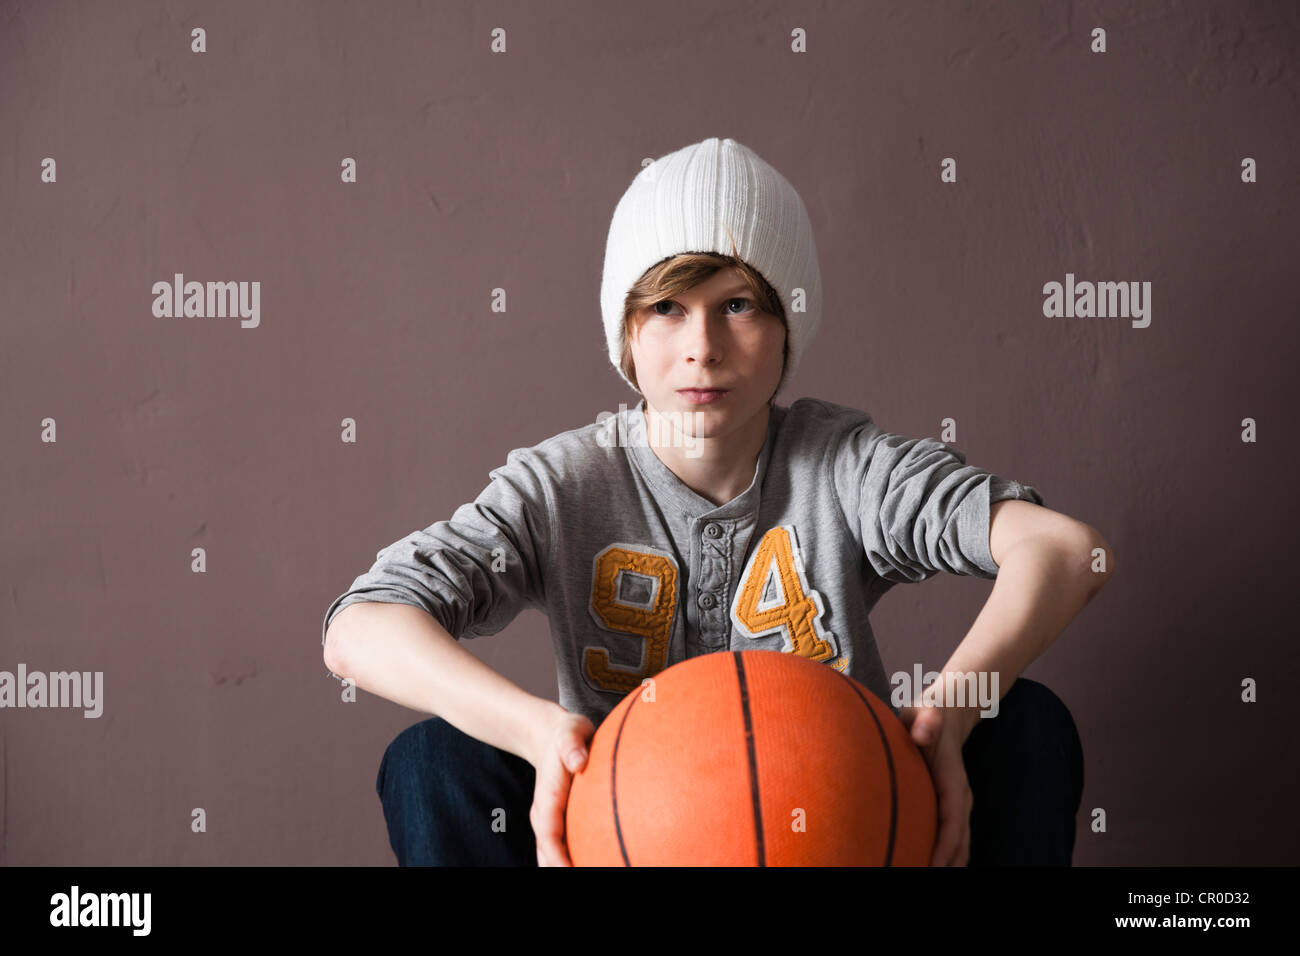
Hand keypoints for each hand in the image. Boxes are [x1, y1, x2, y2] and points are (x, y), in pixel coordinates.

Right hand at [527, 709, 595, 866]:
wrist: (550, 737)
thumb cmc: (567, 734)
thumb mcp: (570, 730)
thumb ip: (572, 744)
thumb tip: (579, 761)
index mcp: (548, 797)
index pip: (549, 835)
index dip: (558, 857)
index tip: (570, 871)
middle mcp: (545, 815)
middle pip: (547, 854)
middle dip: (559, 870)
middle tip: (587, 875)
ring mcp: (550, 822)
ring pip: (550, 857)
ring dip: (563, 868)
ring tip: (590, 873)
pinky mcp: (558, 824)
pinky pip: (560, 850)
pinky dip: (570, 863)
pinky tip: (589, 865)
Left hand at [896, 701, 972, 865]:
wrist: (947, 714)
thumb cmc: (927, 715)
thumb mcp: (923, 712)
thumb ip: (924, 722)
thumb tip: (922, 734)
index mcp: (953, 779)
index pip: (952, 819)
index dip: (944, 844)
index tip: (933, 865)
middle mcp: (961, 795)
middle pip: (960, 839)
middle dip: (948, 863)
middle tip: (925, 876)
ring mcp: (959, 802)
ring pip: (960, 842)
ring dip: (950, 863)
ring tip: (929, 875)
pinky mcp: (952, 805)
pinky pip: (955, 836)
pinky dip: (949, 855)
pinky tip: (935, 866)